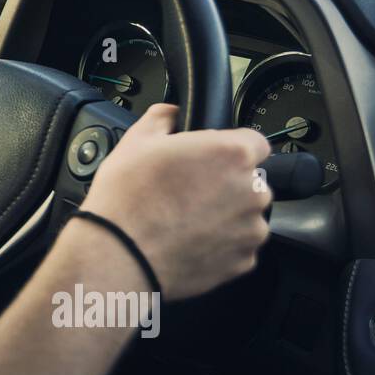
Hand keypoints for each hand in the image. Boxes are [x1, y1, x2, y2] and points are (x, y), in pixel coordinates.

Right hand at [80, 103, 271, 299]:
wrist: (120, 255)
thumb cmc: (127, 200)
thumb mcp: (136, 141)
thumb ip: (163, 117)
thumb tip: (171, 114)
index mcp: (232, 153)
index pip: (254, 141)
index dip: (228, 147)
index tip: (209, 159)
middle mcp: (251, 190)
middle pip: (250, 179)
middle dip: (225, 183)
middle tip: (187, 190)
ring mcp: (250, 228)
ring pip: (246, 214)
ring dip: (225, 214)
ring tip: (185, 218)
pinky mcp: (243, 260)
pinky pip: (238, 245)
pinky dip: (220, 243)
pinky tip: (188, 239)